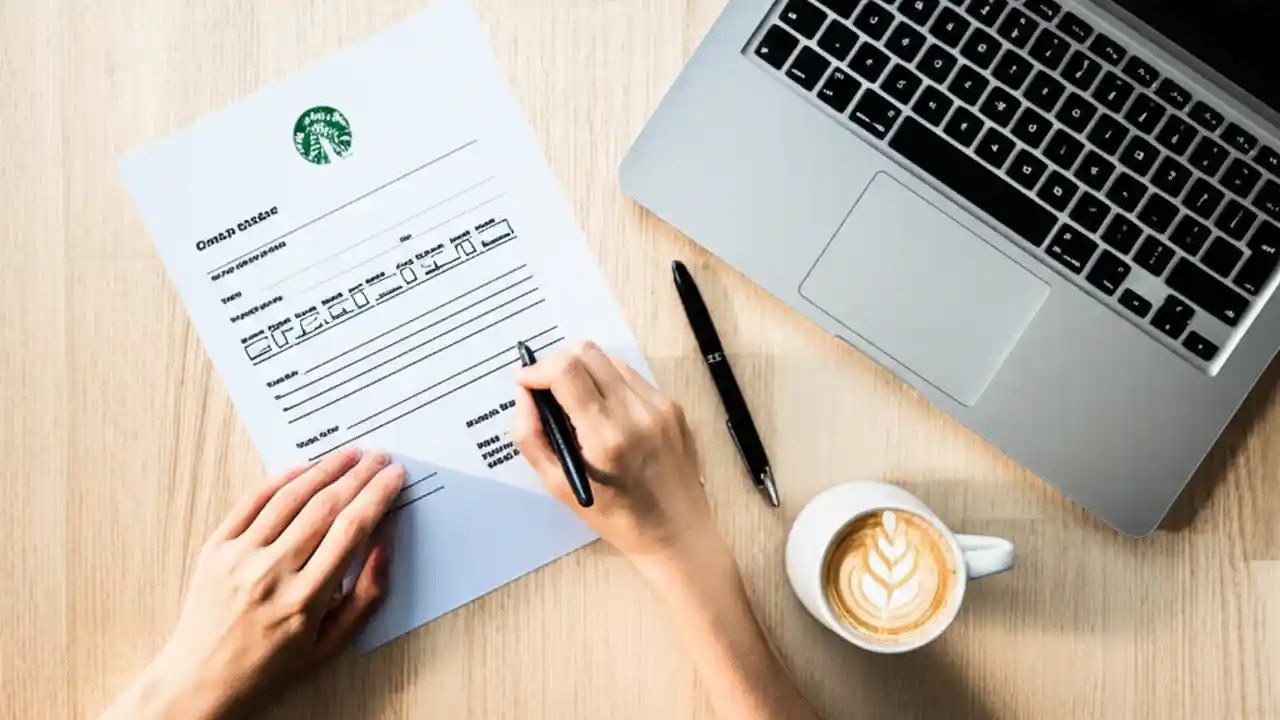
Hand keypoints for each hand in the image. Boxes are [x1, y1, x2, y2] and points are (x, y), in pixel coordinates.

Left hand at [101, 448, 404, 719]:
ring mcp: (239, 557)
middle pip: (325, 506)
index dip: (377, 496)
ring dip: (325, 469)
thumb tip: (384, 544)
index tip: (394, 478)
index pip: (351, 530)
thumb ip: (367, 595)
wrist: (202, 680)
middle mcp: (271, 573)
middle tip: (379, 458)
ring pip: (290, 497)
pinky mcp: (215, 548)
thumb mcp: (332, 645)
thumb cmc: (271, 666)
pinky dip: (280, 479)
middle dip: (359, 476)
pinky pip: (252, 501)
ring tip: (349, 455)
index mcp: (304, 600)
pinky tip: (304, 467)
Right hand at [512, 341, 719, 568]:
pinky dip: (608, 383)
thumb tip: (524, 393)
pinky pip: (631, 376)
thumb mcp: (559, 485)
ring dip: (583, 370)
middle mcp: (637, 413)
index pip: (566, 371)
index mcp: (606, 437)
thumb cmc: (616, 517)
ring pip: (609, 359)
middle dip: (556, 363)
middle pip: (586, 352)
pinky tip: (605, 412)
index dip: (537, 369)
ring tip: (576, 404)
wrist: (677, 533)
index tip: (525, 382)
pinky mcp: (673, 406)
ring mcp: (660, 406)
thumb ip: (532, 436)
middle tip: (546, 389)